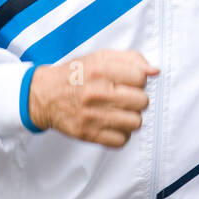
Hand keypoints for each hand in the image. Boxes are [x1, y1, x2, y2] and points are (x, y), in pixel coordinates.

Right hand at [27, 49, 158, 146]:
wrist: (44, 95)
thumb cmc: (75, 75)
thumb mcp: (100, 57)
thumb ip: (130, 59)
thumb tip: (154, 71)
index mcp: (100, 69)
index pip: (141, 78)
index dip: (138, 80)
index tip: (128, 82)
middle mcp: (97, 92)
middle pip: (142, 101)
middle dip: (136, 99)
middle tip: (124, 98)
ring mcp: (93, 115)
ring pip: (135, 122)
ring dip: (130, 118)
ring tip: (119, 112)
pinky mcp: (88, 134)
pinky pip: (121, 141)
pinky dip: (120, 134)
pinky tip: (112, 125)